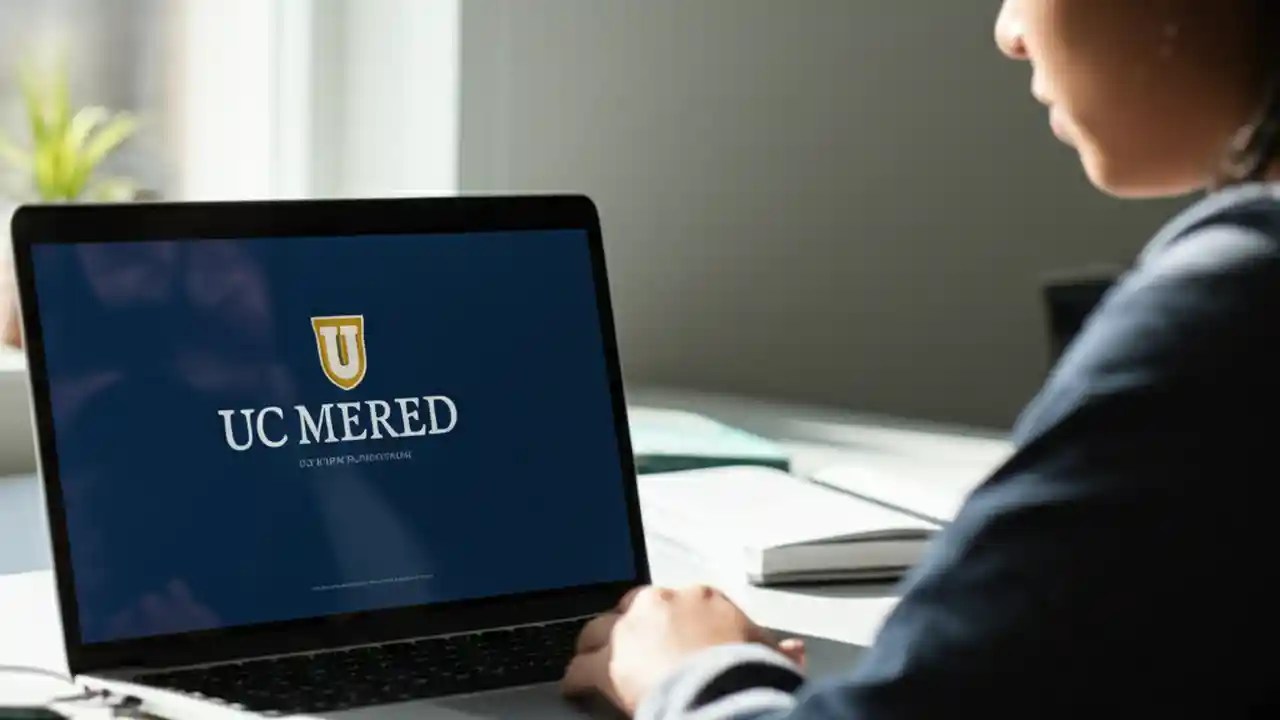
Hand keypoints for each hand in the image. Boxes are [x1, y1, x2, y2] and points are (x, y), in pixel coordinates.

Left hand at [561, 585, 805, 715]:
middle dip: (626, 628)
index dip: (666, 622)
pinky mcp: (606, 662)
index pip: (675, 602)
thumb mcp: (766, 656)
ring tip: (592, 662)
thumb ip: (772, 648)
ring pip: (598, 632)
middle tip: (625, 648)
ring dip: (596, 648)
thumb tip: (793, 651)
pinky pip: (581, 669)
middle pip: (630, 609)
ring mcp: (629, 630)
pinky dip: (576, 681)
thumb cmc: (746, 675)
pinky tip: (575, 689)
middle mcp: (661, 603)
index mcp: (701, 597)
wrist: (721, 691)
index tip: (666, 636)